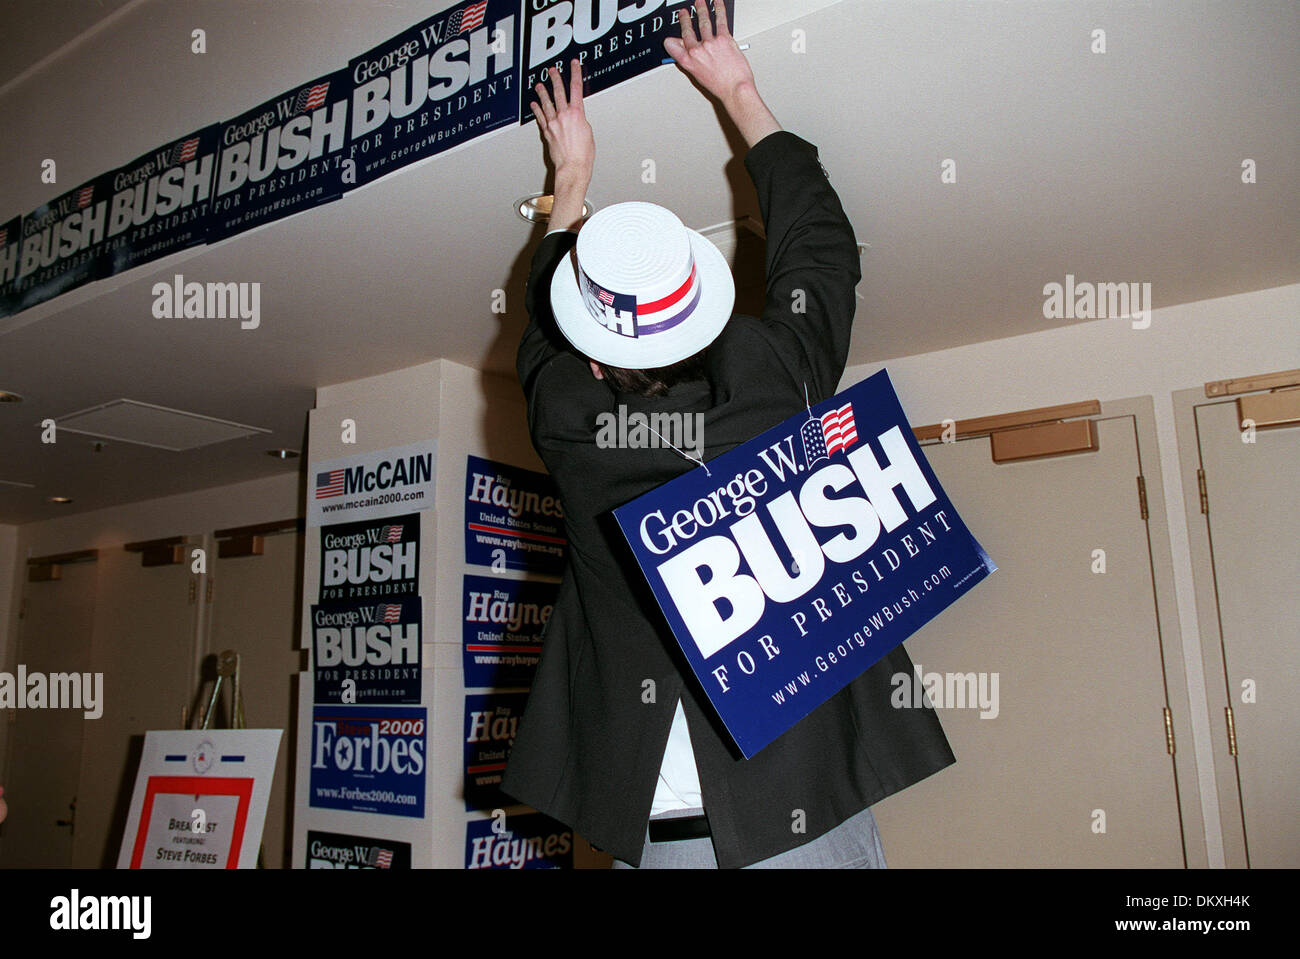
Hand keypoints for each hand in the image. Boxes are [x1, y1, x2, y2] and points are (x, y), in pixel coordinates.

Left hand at [531, 59, 593, 184]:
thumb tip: (576, 119)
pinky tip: (534, 104)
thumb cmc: (584, 154)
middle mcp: (563, 116)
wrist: (573, 167)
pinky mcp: (547, 132)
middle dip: (555, 79)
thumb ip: (581, 121)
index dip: (575, 74)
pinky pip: (540, 117)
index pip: (576, 88)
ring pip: (546, 103)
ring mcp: (553, 123)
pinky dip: (536, 109)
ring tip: (539, 85)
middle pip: (558, 92)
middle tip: (552, 70)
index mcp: (577, 113)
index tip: (573, 65)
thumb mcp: (589, 133)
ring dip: (542, 92)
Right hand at [663, 1, 752, 103]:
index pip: (674, 46)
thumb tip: (691, 54)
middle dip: (686, 19)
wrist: (735, 89)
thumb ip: (692, 62)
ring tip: (699, 3)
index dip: (671, 40)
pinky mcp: (724, 38)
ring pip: (703, 22)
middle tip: (684, 13)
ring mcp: (710, 43)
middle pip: (688, 30)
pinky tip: (717, 3)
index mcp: (689, 62)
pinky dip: (719, 9)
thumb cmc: (720, 87)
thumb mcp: (699, 77)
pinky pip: (720, 20)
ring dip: (701, 10)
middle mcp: (697, 51)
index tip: (671, 35)